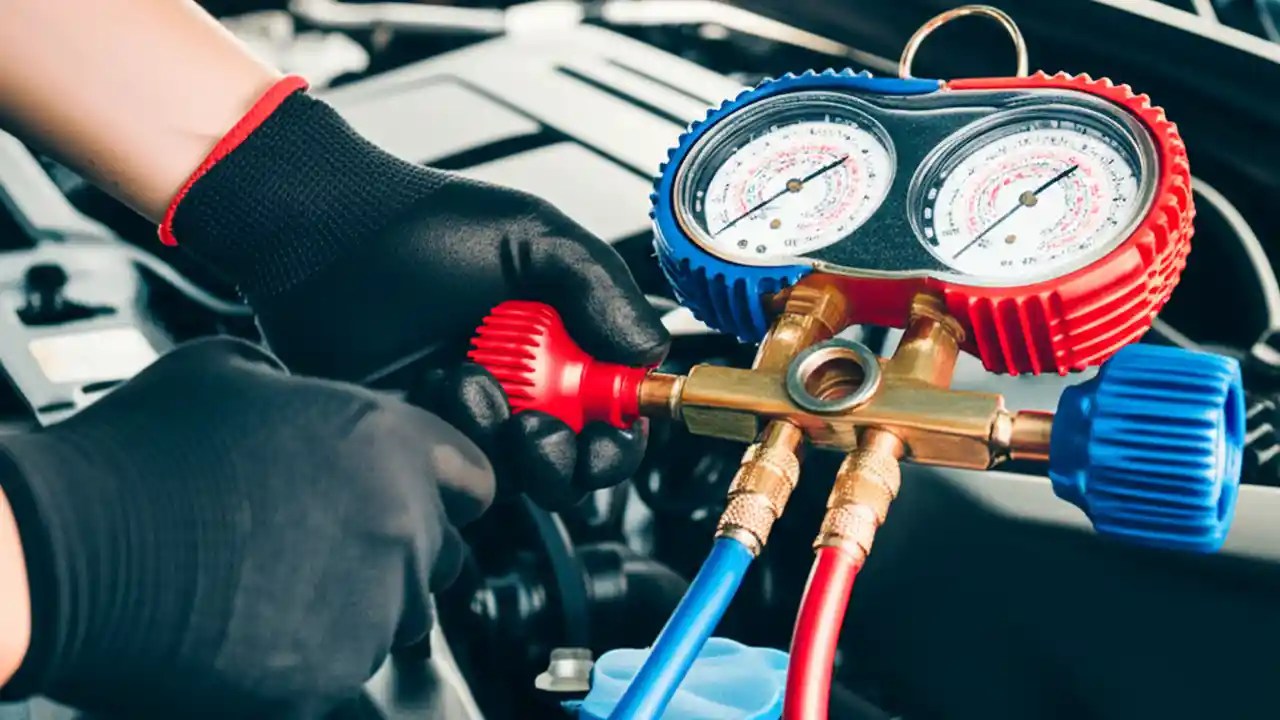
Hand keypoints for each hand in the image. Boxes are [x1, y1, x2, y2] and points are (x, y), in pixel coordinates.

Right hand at [0, 338, 492, 716]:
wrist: (70, 551)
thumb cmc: (140, 458)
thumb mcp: (228, 373)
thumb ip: (300, 389)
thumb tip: (303, 398)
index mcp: (388, 443)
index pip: (474, 475)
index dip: (449, 486)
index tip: (433, 500)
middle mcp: (399, 522)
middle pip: (441, 550)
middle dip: (401, 548)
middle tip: (330, 546)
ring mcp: (372, 605)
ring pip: (400, 615)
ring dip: (360, 603)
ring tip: (280, 585)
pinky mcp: (332, 673)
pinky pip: (348, 663)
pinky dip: (315, 650)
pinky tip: (258, 622)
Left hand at [168, 83, 670, 509]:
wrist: (325, 238)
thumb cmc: (423, 225)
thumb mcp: (534, 236)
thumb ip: (601, 287)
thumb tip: (649, 351)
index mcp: (564, 341)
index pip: (616, 413)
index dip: (622, 436)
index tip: (609, 433)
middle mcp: (526, 384)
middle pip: (576, 463)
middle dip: (568, 462)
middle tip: (542, 431)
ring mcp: (475, 414)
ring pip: (519, 475)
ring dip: (505, 442)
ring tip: (471, 382)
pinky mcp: (423, 434)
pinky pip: (459, 467)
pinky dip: (456, 434)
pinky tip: (435, 382)